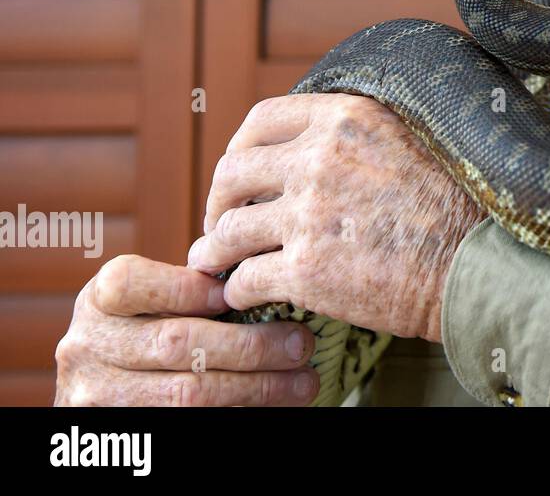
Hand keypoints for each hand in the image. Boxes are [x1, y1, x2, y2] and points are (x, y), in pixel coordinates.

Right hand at [54, 255, 317, 405]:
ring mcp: (96, 394)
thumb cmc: (151, 327)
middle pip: (175, 343)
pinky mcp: (119, 433)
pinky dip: (238, 411)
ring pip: (186, 394)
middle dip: (249, 345)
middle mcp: (87, 346)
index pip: (135, 284)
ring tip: (303, 381)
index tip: (246, 292)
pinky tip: (273, 403)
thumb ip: (192, 287)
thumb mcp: (154, 299)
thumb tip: (267, 276)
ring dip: (256, 387)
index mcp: (98, 299)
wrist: (112, 385)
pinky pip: (189, 422)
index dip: (191, 289)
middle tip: (301, 344)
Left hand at [189, 93, 486, 342]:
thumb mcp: (413, 138)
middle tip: (223, 221)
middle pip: (233, 172)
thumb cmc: (459, 206)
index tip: (242, 171)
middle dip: (220, 200)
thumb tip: (323, 144)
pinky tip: (245, 296)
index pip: (263, 119)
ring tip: (218, 263)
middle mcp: (319, 159)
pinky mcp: (306, 271)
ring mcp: (308, 215)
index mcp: (346, 119)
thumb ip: (361, 134)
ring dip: (217, 250)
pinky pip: (245, 279)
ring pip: (229, 230)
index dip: (241, 148)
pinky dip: (237, 291)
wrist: (480, 263)